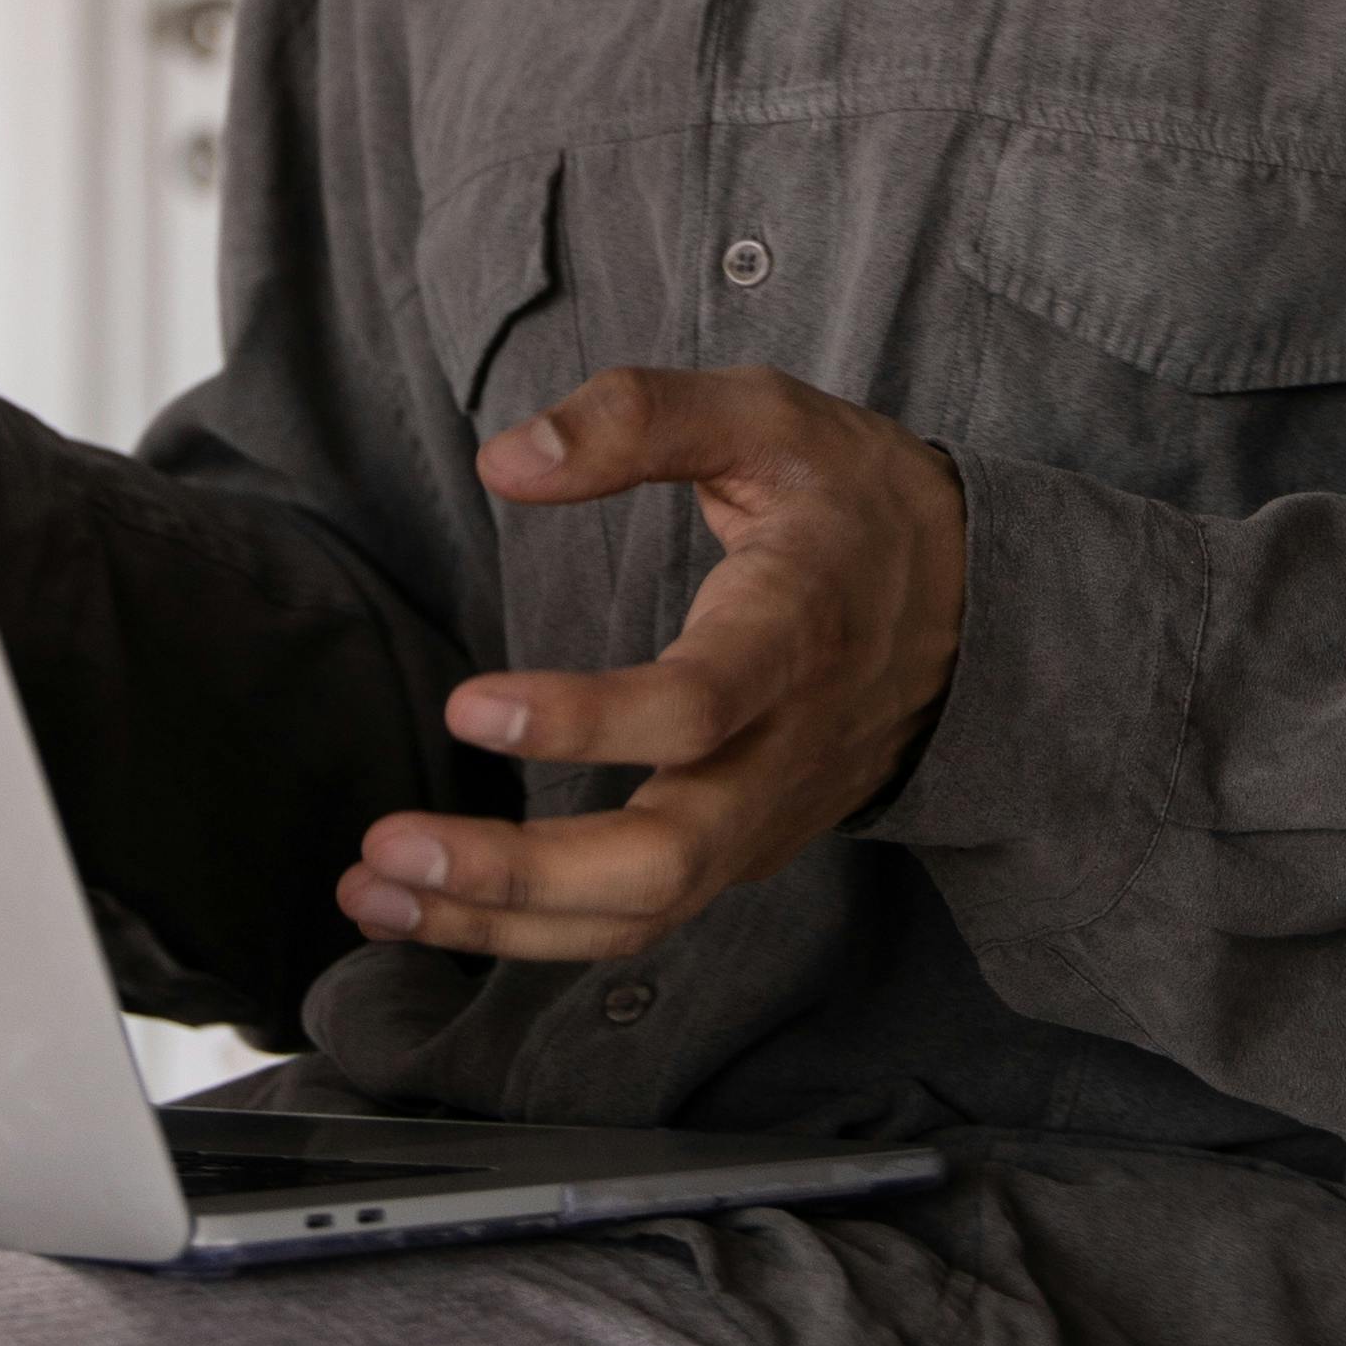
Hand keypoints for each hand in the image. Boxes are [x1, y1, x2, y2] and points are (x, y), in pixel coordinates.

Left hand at [335, 367, 968, 970]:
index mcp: (796, 633)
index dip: (586, 721)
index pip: (700, 707)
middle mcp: (783, 751)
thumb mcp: (767, 417)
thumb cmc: (851, 500)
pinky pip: (635, 917)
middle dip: (520, 873)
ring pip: (641, 913)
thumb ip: (639, 419)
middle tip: (390, 848)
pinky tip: (425, 906)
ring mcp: (764, 817)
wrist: (974, 604)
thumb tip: (504, 459)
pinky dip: (527, 928)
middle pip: (665, 859)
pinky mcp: (738, 850)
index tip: (467, 704)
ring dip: (500, 921)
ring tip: (371, 892)